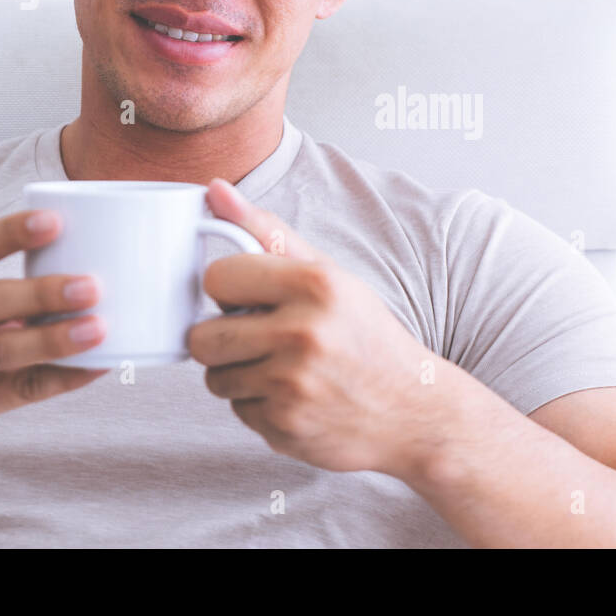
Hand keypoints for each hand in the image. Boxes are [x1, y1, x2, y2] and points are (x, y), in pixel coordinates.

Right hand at [0, 210, 110, 482]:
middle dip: (43, 292)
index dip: (12, 233)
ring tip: (98, 328)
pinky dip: (61, 377)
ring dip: (54, 338)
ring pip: (2, 349)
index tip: (55, 221)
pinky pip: (17, 390)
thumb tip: (90, 267)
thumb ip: (1, 292)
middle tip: (92, 285)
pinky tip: (95, 366)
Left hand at [190, 178, 440, 476]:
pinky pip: (238, 411)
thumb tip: (214, 190)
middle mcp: (303, 333)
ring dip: (239, 376)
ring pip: (215, 379)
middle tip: (259, 339)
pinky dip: (259, 406)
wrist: (413, 408)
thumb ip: (267, 232)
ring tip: (283, 368)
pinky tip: (295, 397)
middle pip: (202, 338)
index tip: (248, 299)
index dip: (228, 291)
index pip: (217, 278)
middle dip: (222, 340)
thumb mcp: (328, 274)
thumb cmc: (364, 334)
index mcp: (315, 285)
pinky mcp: (286, 426)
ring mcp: (293, 384)